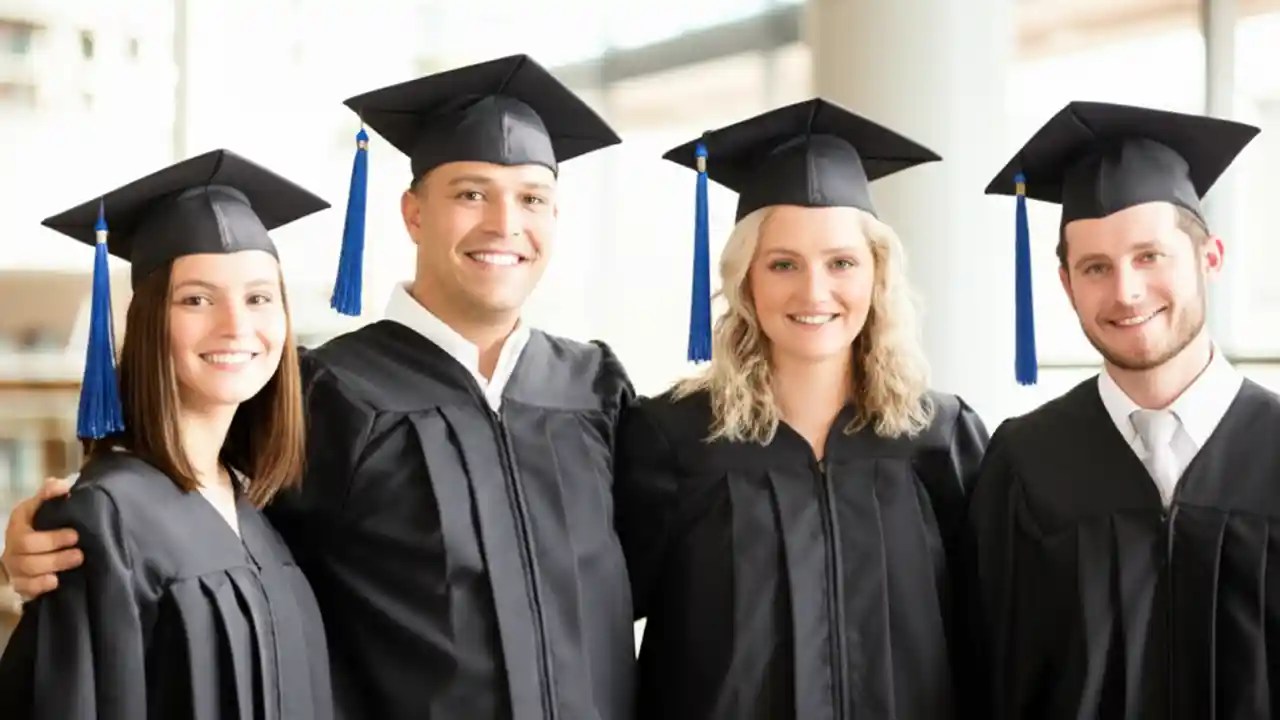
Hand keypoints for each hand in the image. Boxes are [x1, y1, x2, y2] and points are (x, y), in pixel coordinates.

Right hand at [1, 477, 81, 600]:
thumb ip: (52, 493)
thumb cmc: (47, 525)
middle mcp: (12, 543)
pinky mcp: (19, 583)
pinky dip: (39, 586)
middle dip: (54, 547)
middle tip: (79, 550)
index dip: (49, 529)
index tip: (75, 533)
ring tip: (76, 560)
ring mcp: (13, 565)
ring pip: (26, 568)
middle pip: (26, 547)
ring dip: (52, 565)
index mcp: (19, 521)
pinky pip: (24, 588)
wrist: (43, 548)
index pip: (26, 522)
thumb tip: (62, 486)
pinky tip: (55, 581)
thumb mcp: (48, 506)